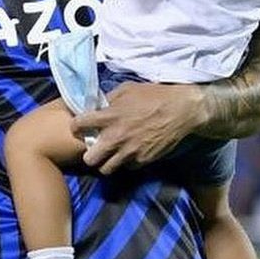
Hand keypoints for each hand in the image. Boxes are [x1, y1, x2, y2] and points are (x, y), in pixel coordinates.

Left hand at [74, 82, 203, 172]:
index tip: (80, 127)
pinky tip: (130, 153)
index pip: (78, 126)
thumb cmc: (155, 95)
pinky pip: (127, 167)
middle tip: (96, 148)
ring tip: (112, 155)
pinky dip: (126, 163)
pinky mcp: (142, 160)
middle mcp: (115, 137)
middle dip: (89, 154)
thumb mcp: (128, 89)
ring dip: (106, 162)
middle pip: (89, 159)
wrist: (183, 109)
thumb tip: (97, 105)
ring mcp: (129, 152)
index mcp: (109, 116)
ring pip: (106, 169)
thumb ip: (109, 99)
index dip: (76, 127)